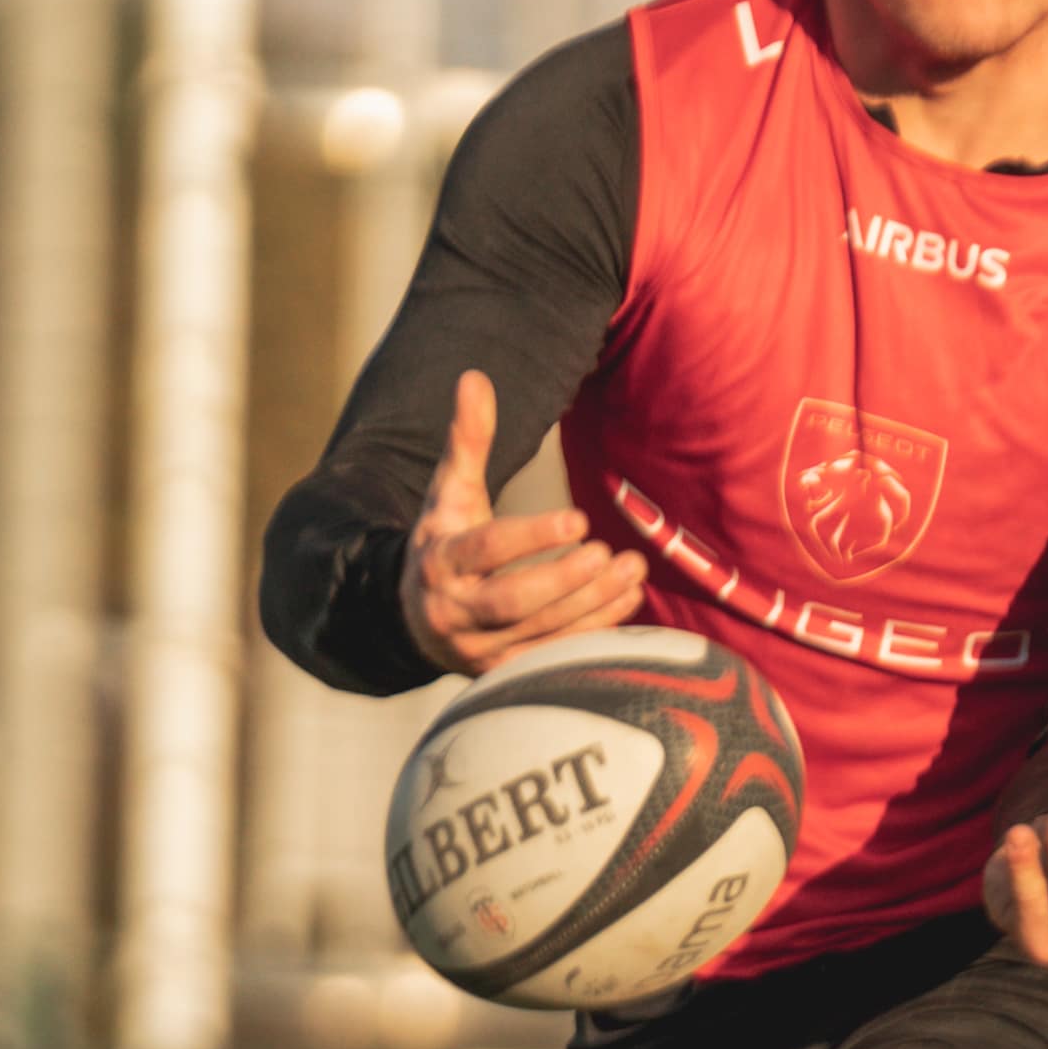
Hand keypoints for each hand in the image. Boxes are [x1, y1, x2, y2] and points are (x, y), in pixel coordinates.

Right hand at [399, 370, 642, 676]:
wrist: (415, 619)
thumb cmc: (445, 540)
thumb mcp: (449, 492)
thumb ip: (466, 439)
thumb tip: (475, 377)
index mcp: (440, 561)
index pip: (485, 550)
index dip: (531, 536)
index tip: (578, 519)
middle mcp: (455, 611)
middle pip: (513, 601)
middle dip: (564, 579)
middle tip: (607, 552)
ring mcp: (480, 648)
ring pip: (541, 631)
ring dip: (592, 602)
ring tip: (632, 569)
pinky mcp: (505, 671)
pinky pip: (555, 654)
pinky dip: (595, 629)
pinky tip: (628, 599)